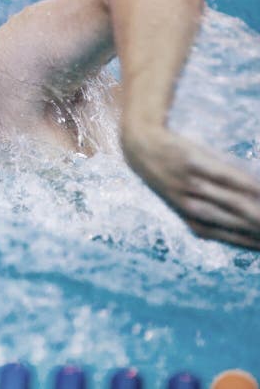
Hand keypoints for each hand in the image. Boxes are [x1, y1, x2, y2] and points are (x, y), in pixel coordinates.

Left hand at [121, 123, 259, 249]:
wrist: (141, 149)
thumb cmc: (174, 178)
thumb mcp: (192, 205)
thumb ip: (220, 217)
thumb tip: (252, 220)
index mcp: (197, 225)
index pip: (240, 238)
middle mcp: (194, 209)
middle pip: (240, 223)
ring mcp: (191, 186)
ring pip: (232, 202)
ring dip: (258, 210)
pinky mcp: (190, 164)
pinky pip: (221, 175)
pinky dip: (241, 183)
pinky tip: (259, 189)